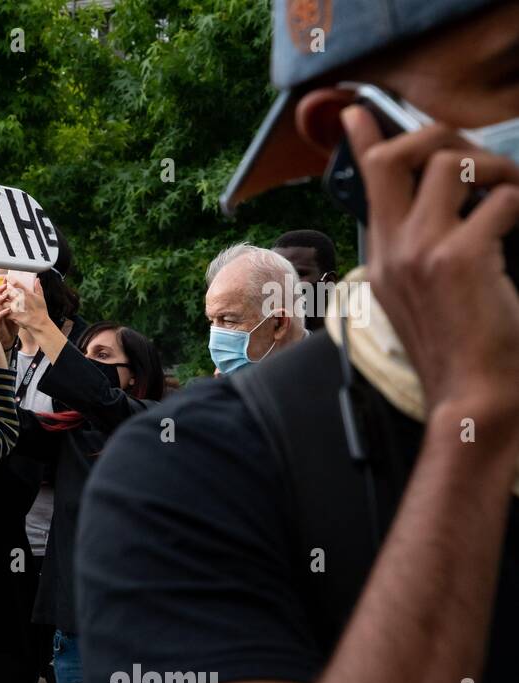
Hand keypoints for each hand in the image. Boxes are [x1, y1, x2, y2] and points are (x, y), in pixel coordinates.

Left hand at [0, 277, 51, 332]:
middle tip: (5, 292)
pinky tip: (5, 311)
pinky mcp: (13, 315)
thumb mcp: (41, 298)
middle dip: (5, 292)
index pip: (16, 284)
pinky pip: (4, 311)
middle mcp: (20, 300)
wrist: (39, 324)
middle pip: (7, 292)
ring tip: (5, 302)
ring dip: (3, 301)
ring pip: (4, 302)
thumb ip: (38, 288)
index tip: (6, 277)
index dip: (10, 280)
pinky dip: (4, 310)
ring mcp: (15, 308)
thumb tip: (37, 280)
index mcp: (26, 294)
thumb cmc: (41, 311)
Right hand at [343, 106, 518, 417]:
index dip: (364, 138)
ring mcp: (423, 250)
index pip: (367, 181)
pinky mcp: (461, 257)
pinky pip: (503, 198)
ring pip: (453, 162)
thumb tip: (450, 205)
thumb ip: (418, 249)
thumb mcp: (418, 296)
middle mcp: (395, 247)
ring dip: (494, 166)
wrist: (471, 394)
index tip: (357, 111)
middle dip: (440, 134)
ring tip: (510, 194)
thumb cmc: (456, 350)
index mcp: (384, 255)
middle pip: (400, 154)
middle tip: (476, 155)